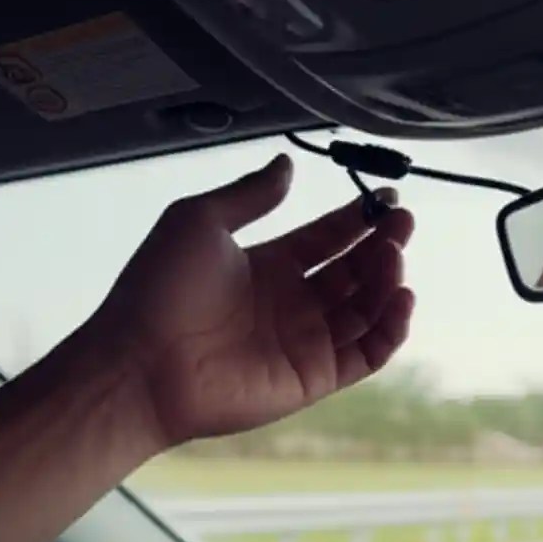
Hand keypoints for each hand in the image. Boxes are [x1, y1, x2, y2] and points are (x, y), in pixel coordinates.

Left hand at [86, 154, 414, 448]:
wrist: (140, 364)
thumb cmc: (159, 290)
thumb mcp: (199, 221)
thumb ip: (250, 194)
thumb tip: (288, 163)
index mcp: (268, 264)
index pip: (327, 238)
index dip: (358, 219)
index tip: (388, 198)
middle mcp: (292, 302)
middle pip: (354, 272)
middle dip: (382, 246)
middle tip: (402, 223)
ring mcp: (305, 342)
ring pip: (367, 309)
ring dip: (389, 281)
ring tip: (394, 257)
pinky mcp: (314, 378)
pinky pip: (367, 354)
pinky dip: (391, 329)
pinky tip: (401, 298)